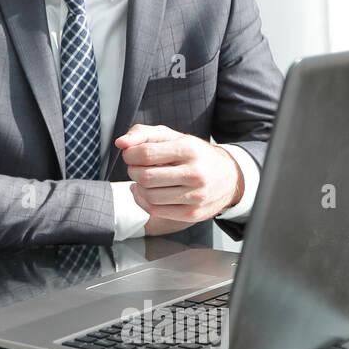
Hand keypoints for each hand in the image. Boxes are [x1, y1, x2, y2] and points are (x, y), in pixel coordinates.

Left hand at [116, 124, 242, 227]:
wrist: (228, 177)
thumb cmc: (195, 154)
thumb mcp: (172, 137)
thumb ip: (143, 134)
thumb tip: (120, 143)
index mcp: (190, 150)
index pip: (145, 154)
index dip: (130, 155)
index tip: (131, 155)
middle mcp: (195, 174)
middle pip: (145, 177)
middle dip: (133, 171)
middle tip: (137, 167)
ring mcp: (195, 196)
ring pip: (149, 196)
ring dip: (138, 187)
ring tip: (144, 179)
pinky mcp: (192, 214)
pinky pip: (155, 211)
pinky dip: (143, 201)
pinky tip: (147, 192)